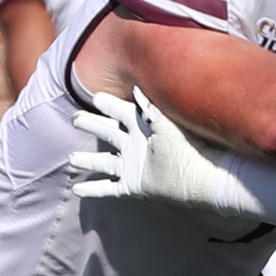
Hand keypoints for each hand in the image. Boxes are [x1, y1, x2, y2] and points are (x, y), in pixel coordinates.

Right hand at [68, 88, 220, 205]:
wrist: (202, 177)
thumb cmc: (189, 145)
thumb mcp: (165, 121)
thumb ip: (148, 105)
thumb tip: (135, 86)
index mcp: (144, 128)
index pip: (120, 112)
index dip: (107, 105)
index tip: (94, 97)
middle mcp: (136, 145)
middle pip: (107, 132)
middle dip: (91, 125)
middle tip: (75, 119)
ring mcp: (133, 166)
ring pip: (103, 162)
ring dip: (87, 160)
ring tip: (72, 157)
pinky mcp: (133, 186)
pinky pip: (108, 188)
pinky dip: (93, 189)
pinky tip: (78, 190)